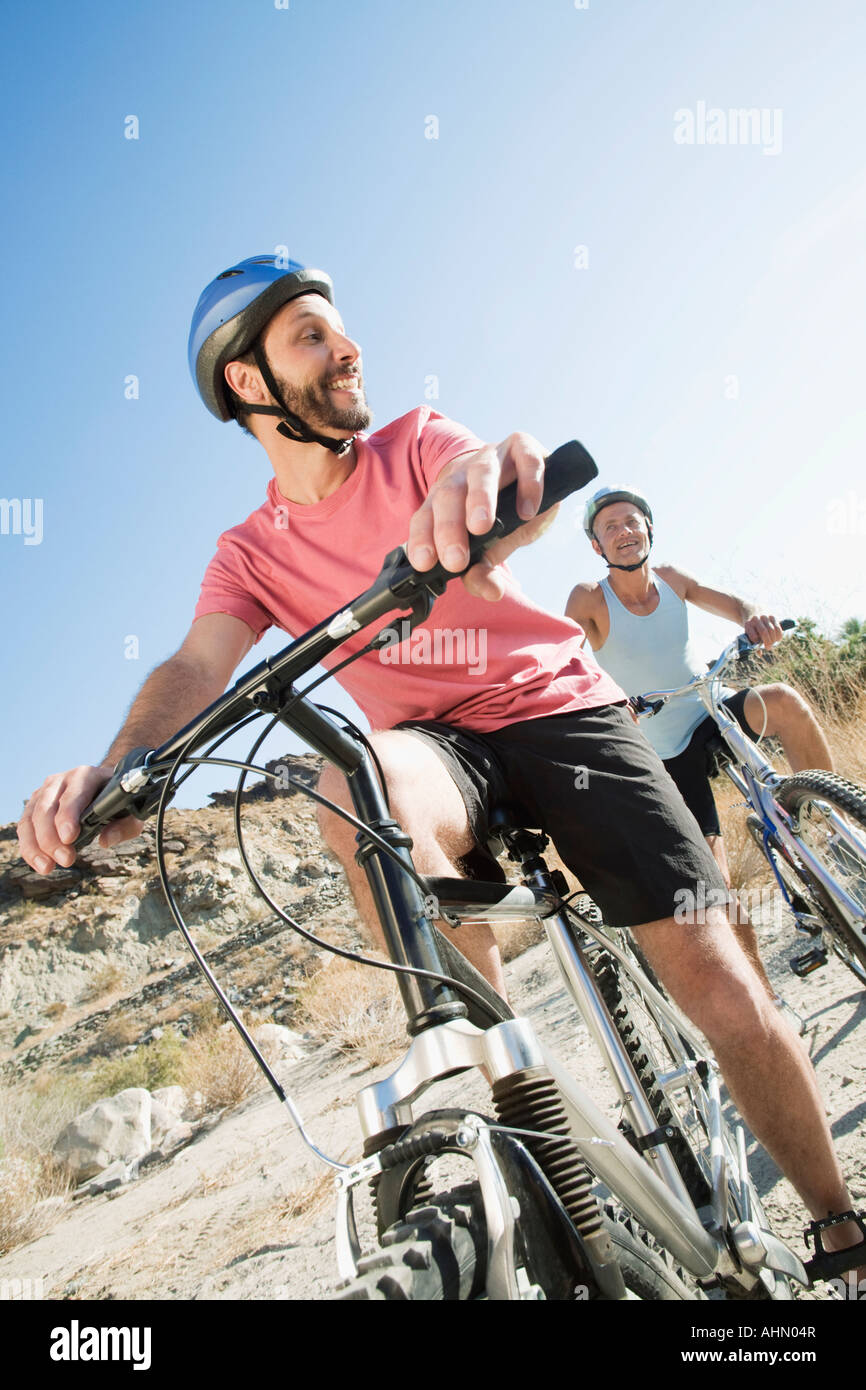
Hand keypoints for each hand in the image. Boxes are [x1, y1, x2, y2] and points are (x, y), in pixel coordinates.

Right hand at [17, 765, 143, 873]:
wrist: (103, 786)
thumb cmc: (118, 801)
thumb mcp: (131, 810)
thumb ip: (125, 825)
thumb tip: (105, 841)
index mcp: (86, 776)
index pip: (73, 794)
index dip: (68, 816)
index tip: (69, 838)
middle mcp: (61, 780)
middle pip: (47, 808)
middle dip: (52, 837)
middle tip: (66, 860)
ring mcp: (44, 792)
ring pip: (31, 818)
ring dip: (36, 845)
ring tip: (48, 867)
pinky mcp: (34, 805)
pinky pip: (25, 827)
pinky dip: (29, 848)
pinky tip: (40, 864)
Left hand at [406, 432, 553, 599]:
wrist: (525, 470)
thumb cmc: (502, 512)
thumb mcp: (491, 545)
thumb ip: (485, 569)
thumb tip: (488, 590)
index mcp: (445, 499)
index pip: (424, 518)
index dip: (422, 540)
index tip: (426, 564)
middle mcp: (464, 475)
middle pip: (448, 495)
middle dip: (449, 528)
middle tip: (455, 558)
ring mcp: (493, 457)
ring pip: (481, 473)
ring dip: (480, 499)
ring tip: (481, 528)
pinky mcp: (524, 448)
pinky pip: (525, 460)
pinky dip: (528, 485)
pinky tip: (528, 511)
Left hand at [744, 613, 783, 650]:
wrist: (753, 611)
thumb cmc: (751, 626)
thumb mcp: (748, 633)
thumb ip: (753, 643)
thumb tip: (760, 654)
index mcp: (748, 624)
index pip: (753, 636)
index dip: (758, 643)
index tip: (760, 647)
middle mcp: (756, 619)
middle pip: (764, 632)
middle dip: (768, 642)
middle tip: (768, 648)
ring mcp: (764, 617)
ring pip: (772, 629)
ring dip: (774, 639)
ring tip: (773, 643)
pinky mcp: (772, 616)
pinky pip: (778, 626)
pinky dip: (779, 634)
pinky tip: (778, 639)